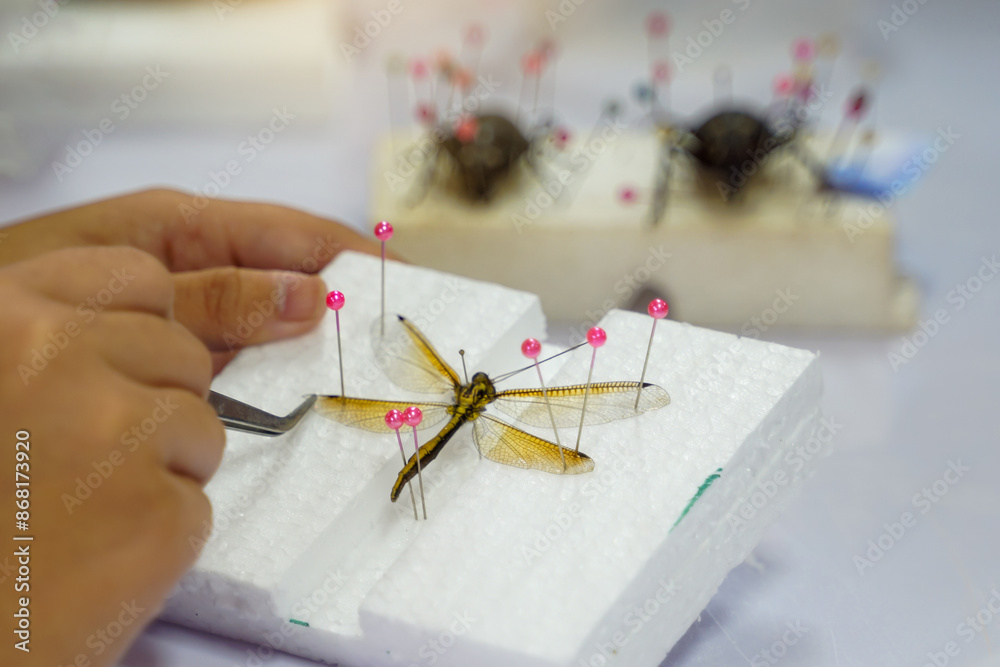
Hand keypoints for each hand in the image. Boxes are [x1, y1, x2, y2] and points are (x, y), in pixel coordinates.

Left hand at [0, 188, 384, 371]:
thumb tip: (312, 297)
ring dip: (323, 361)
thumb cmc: (18, 292)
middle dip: (354, 315)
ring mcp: (196, 328)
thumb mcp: (122, 278)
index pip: (300, 236)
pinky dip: (282, 395)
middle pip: (301, 289)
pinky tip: (310, 419)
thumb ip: (214, 291)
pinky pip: (247, 379)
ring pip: (278, 339)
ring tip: (378, 387)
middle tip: (407, 352)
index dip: (360, 261)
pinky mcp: (185, 374)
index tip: (412, 290)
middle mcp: (203, 276)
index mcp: (189, 229)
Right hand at [0, 246, 222, 665]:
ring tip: (79, 514)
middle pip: (182, 352)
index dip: (140, 325)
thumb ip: (50, 342)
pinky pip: (199, 499)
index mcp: (1, 315)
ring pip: (202, 423)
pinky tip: (95, 557)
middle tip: (84, 460)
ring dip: (160, 468)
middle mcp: (55, 356)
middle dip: (156, 400)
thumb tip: (173, 313)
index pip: (134, 276)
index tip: (117, 365)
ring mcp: (113, 431)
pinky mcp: (157, 510)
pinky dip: (160, 530)